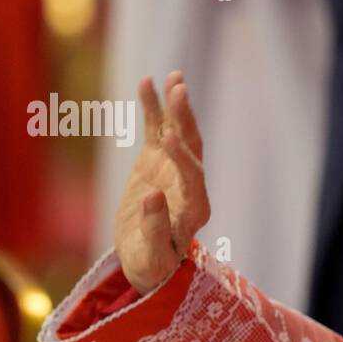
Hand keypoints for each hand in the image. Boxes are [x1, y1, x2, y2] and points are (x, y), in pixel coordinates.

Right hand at [114, 72, 210, 293]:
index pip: (193, 178)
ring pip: (178, 134)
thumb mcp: (153, 255)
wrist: (147, 260)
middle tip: (179, 91)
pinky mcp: (157, 160)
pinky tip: (147, 82)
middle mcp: (190, 184)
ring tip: (174, 78)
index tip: (165, 139)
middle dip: (186, 121)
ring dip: (177, 107)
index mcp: (195, 209)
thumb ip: (155, 228)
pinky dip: (152, 108)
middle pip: (192, 148)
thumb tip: (153, 196)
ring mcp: (174, 169)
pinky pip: (155, 129)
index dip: (182, 158)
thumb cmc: (153, 263)